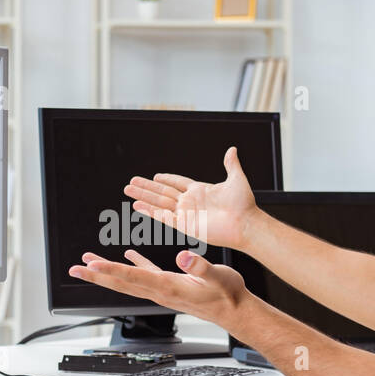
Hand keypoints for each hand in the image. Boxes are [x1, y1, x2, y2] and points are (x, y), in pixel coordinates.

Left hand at [68, 248, 252, 330]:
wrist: (237, 311)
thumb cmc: (229, 295)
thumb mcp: (218, 276)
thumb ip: (201, 266)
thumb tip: (183, 256)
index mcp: (168, 287)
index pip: (132, 278)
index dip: (109, 270)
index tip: (90, 266)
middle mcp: (160, 291)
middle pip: (121, 283)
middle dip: (96, 275)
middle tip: (74, 269)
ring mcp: (163, 290)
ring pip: (128, 280)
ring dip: (108, 271)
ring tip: (90, 262)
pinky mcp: (171, 285)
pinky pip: (146, 275)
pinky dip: (133, 266)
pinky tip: (128, 256)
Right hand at [123, 146, 259, 251]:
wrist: (246, 224)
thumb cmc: (244, 204)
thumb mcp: (236, 179)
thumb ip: (231, 165)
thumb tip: (232, 150)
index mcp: (200, 190)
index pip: (178, 183)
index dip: (166, 179)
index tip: (155, 175)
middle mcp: (190, 202)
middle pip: (163, 192)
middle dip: (146, 187)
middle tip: (131, 182)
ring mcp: (186, 214)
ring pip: (159, 203)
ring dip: (143, 197)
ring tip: (128, 190)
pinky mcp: (185, 225)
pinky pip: (164, 217)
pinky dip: (150, 211)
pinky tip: (138, 206)